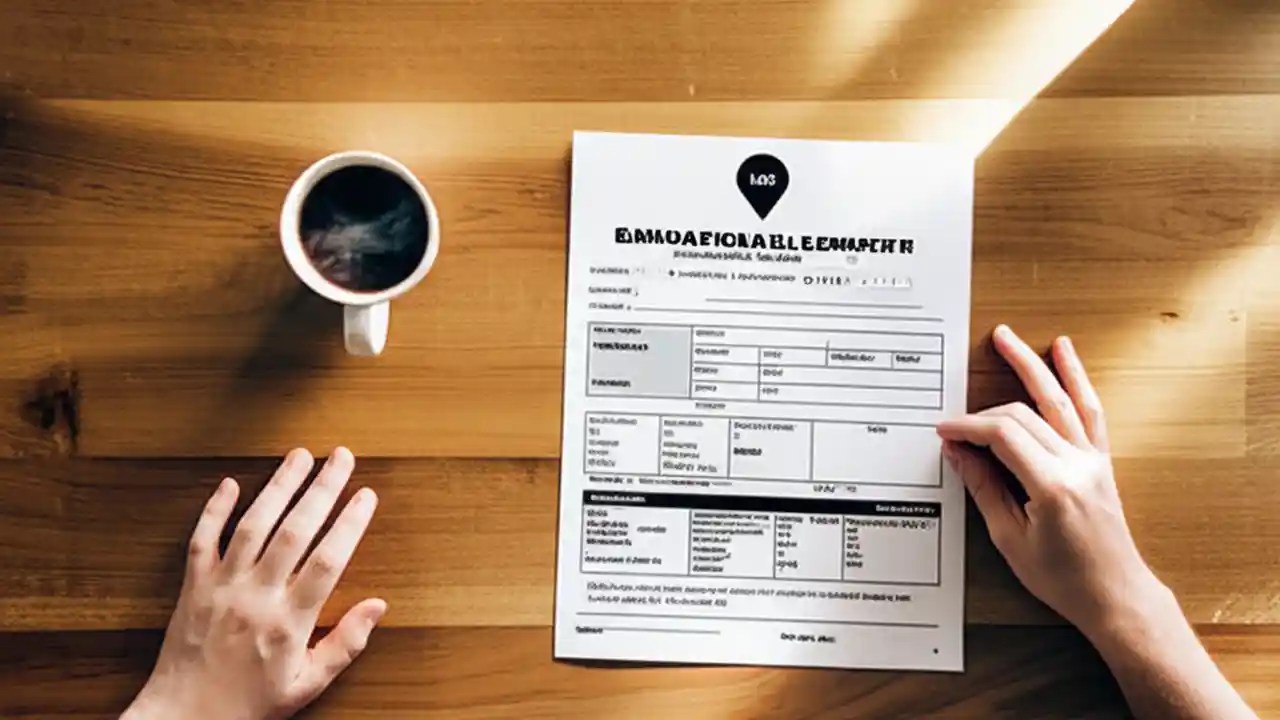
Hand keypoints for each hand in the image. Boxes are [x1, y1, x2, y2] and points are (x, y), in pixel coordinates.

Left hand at [124, 448, 384, 719]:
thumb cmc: (249, 706)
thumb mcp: (307, 686)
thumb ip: (345, 644)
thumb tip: (378, 606)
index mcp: (288, 622)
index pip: (328, 561)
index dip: (349, 523)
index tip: (366, 495)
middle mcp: (256, 597)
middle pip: (294, 531)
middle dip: (321, 489)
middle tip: (341, 456)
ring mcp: (221, 588)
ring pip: (252, 525)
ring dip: (277, 487)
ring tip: (300, 456)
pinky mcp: (191, 588)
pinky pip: (201, 540)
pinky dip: (213, 510)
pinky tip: (230, 484)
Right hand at [938, 325, 1166, 634]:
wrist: (1114, 594)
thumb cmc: (1064, 579)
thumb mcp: (1009, 539)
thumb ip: (983, 489)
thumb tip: (958, 454)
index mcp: (1052, 486)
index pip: (1002, 436)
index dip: (968, 427)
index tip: (944, 431)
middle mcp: (1077, 465)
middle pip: (1023, 415)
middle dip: (983, 412)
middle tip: (954, 417)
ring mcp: (1092, 460)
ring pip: (1059, 399)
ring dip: (1032, 365)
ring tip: (1008, 338)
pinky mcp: (1101, 461)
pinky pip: (1089, 410)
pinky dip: (1077, 379)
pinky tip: (1064, 352)